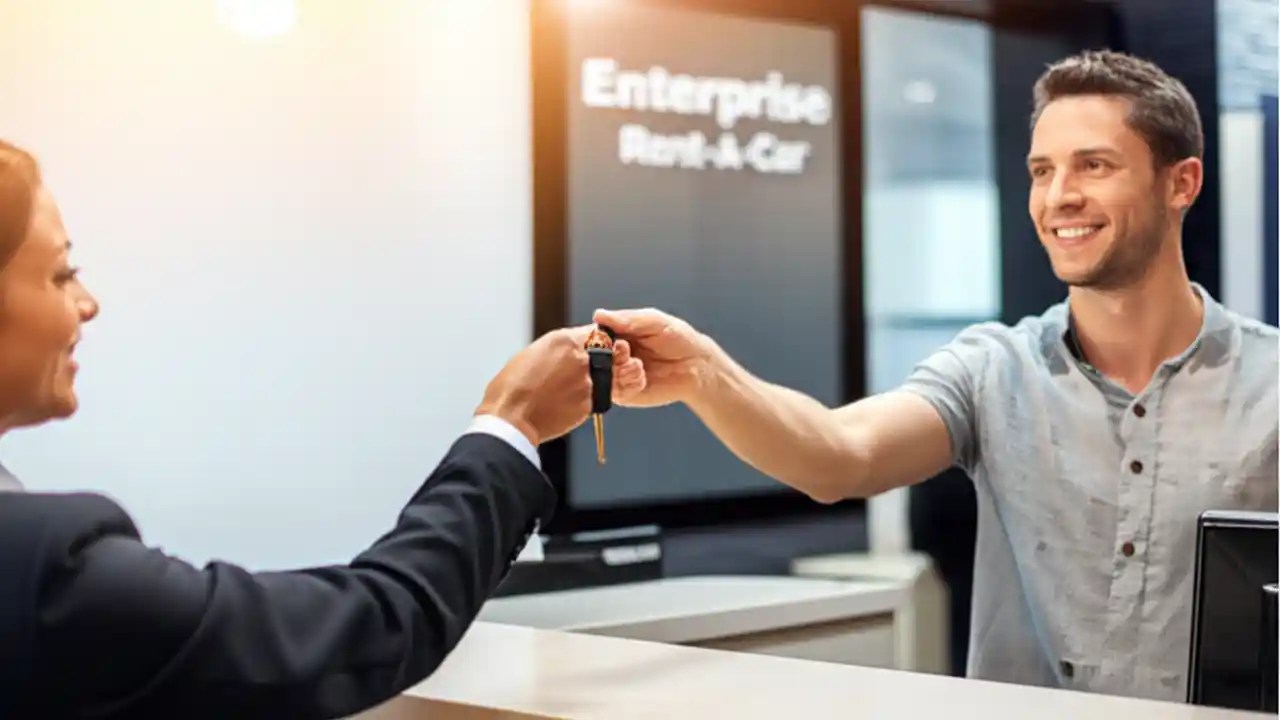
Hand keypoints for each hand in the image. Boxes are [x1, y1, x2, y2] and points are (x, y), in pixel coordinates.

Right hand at [476, 326, 646, 445]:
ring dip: (583, 383)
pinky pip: (590, 398)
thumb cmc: (511, 388)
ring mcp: (587, 382)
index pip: (592, 333)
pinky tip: (560, 404)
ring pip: (595, 378)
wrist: (511, 419)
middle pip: (597, 355)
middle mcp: (581, 358)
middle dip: (586, 363)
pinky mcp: (589, 404)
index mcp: (564, 341)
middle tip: (566, 375)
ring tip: (559, 392)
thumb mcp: (530, 354)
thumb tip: (563, 351)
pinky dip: (579, 401)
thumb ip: (554, 349)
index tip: (586, 347)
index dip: (589, 342)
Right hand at [592, 307, 714, 408]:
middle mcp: (612, 355)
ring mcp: (617, 375)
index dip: (596, 338)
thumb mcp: (653, 321)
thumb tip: (598, 315)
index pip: (592, 336)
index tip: (609, 338)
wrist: (696, 364)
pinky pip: (616, 392)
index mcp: (615, 335)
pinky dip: (628, 383)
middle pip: (592, 359)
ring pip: (601, 377)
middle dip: (607, 356)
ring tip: (638, 365)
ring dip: (618, 371)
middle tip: (625, 351)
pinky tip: (642, 377)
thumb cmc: (676, 337)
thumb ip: (626, 319)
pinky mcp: (626, 393)